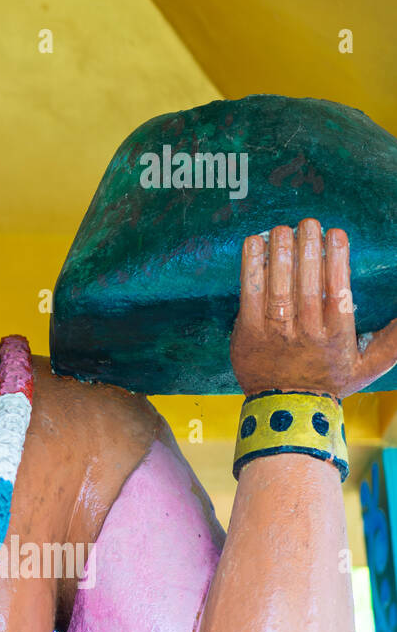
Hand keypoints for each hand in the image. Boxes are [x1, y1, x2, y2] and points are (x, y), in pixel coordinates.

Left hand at [231, 219, 396, 397]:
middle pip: (307, 282)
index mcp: (336, 334)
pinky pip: (249, 293)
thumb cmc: (329, 382)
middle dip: (307, 248)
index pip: (338, 290)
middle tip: (308, 223)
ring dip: (279, 253)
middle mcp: (306, 330)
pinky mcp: (249, 330)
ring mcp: (275, 330)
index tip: (337, 234)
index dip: (337, 259)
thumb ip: (394, 341)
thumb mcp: (368, 365)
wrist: (286, 408)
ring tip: (281, 229)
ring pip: (278, 285)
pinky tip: (253, 244)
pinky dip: (250, 267)